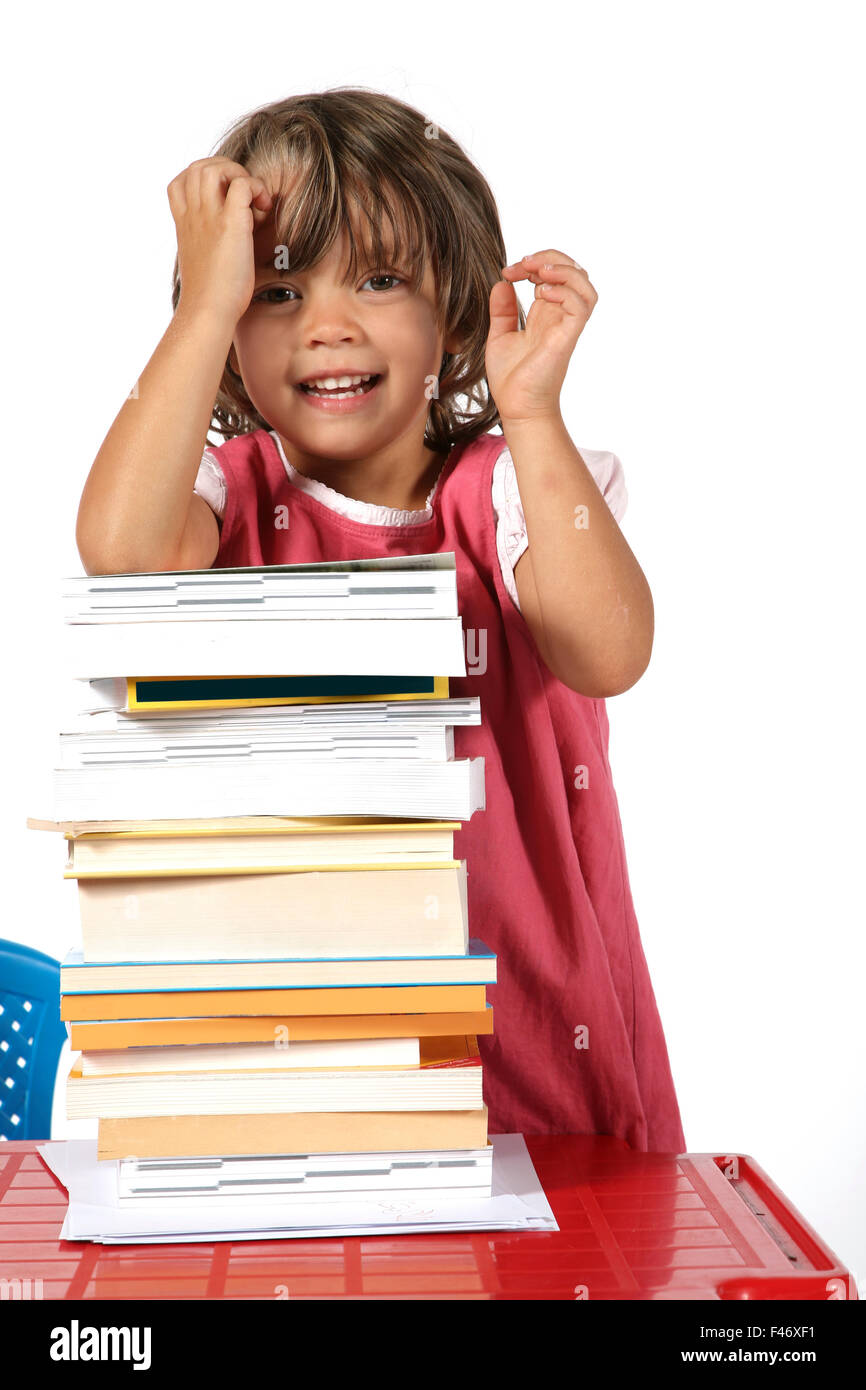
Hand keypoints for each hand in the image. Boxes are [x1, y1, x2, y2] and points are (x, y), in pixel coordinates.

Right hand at [167, 157, 273, 326]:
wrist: (209, 311)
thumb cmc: (211, 295)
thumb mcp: (202, 261)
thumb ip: (208, 240)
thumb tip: (230, 237)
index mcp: (183, 222)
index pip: (183, 180)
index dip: (207, 180)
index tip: (225, 201)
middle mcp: (193, 214)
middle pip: (199, 166)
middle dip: (227, 172)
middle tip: (245, 199)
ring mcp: (209, 216)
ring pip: (216, 168)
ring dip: (241, 176)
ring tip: (254, 201)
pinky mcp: (230, 223)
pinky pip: (242, 183)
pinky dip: (257, 188)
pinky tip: (264, 210)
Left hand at [485, 249, 597, 424]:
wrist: (516, 407)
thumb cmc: (511, 379)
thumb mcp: (500, 336)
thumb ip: (502, 310)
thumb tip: (501, 283)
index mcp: (545, 314)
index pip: (552, 274)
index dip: (533, 263)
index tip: (507, 272)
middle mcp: (559, 317)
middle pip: (574, 272)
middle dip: (549, 258)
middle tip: (522, 265)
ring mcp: (566, 326)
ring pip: (585, 285)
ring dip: (563, 269)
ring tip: (537, 272)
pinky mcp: (568, 338)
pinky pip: (581, 305)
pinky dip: (565, 291)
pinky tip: (541, 292)